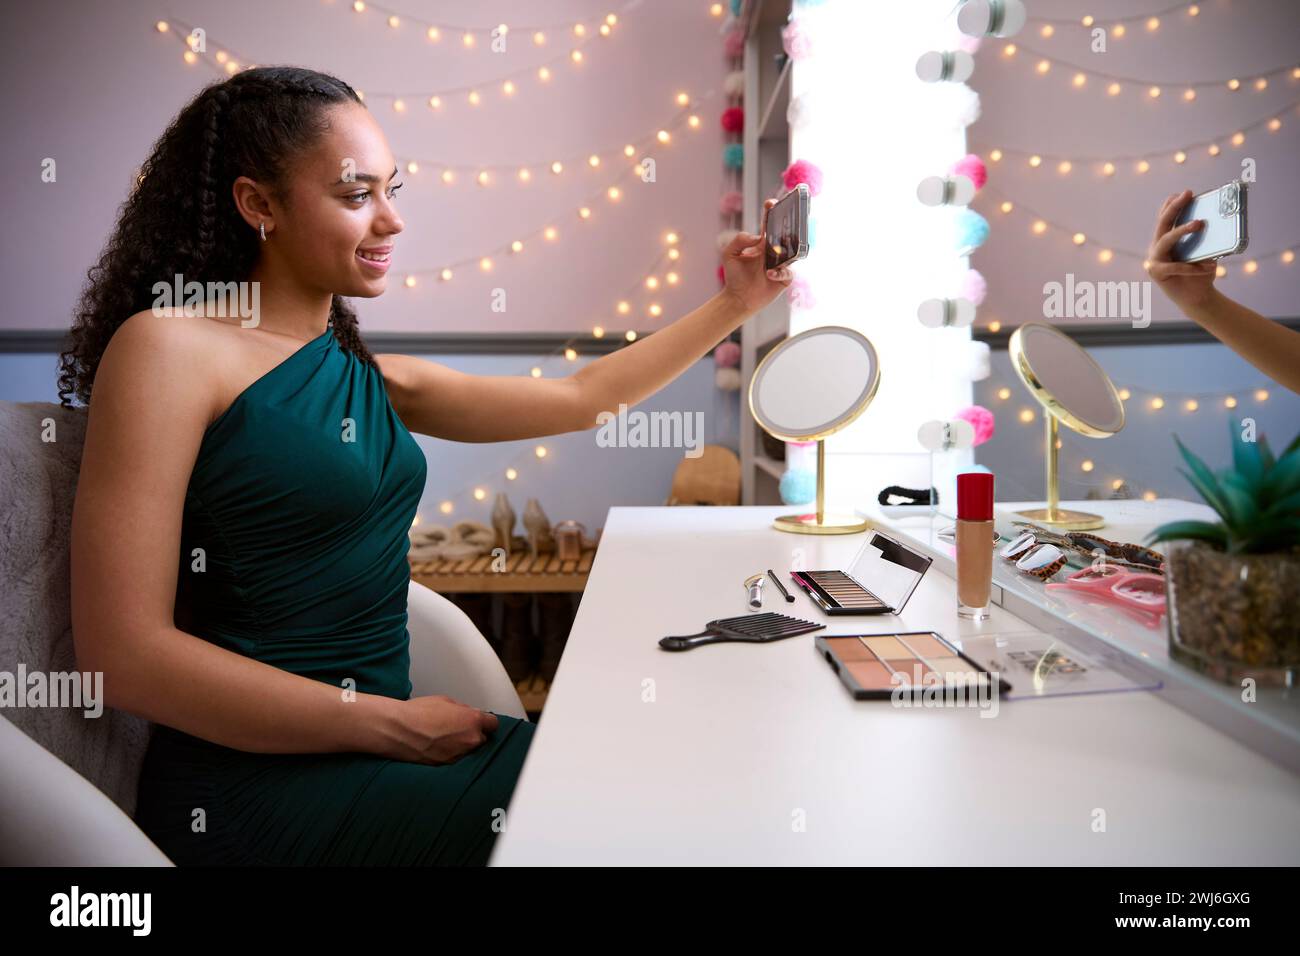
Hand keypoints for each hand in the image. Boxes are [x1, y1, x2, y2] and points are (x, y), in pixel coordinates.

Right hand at [383, 694, 498, 764]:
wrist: (398, 730)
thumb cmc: (418, 713)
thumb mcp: (445, 701)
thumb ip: (463, 710)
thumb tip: (468, 714)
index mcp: (473, 721)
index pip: (493, 724)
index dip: (485, 722)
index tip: (480, 722)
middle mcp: (470, 740)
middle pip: (482, 739)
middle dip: (474, 734)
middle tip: (458, 728)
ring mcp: (459, 755)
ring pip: (468, 750)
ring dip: (462, 745)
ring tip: (444, 738)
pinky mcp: (447, 765)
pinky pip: (455, 759)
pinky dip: (450, 753)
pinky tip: (438, 746)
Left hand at [720, 197, 794, 313]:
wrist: (738, 298)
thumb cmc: (734, 276)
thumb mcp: (729, 254)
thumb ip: (740, 240)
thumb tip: (758, 237)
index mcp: (762, 243)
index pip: (768, 225)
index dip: (771, 212)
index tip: (771, 203)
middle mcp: (773, 251)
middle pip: (785, 235)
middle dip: (788, 227)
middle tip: (786, 223)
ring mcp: (781, 264)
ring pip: (791, 253)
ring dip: (785, 252)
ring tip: (776, 253)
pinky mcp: (784, 278)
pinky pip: (788, 272)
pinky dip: (780, 272)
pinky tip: (769, 274)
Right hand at [1146, 189, 1217, 311]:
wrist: (1197, 297)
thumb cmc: (1200, 273)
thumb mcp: (1205, 252)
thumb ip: (1203, 239)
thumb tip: (1215, 220)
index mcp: (1166, 240)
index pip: (1165, 218)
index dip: (1172, 204)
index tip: (1184, 192)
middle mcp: (1156, 247)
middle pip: (1162, 223)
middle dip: (1174, 207)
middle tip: (1187, 194)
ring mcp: (1154, 259)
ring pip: (1166, 240)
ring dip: (1182, 230)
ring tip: (1199, 223)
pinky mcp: (1157, 273)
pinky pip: (1175, 266)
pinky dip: (1193, 267)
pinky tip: (1209, 267)